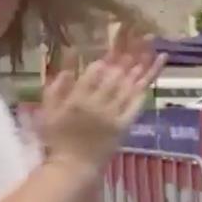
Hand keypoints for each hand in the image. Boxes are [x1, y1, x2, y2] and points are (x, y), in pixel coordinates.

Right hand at [37, 24, 165, 171]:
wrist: (74, 167)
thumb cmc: (56, 139)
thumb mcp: (47, 112)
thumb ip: (55, 89)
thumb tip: (67, 68)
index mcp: (77, 99)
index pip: (94, 72)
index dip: (106, 56)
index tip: (114, 42)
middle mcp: (97, 104)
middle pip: (115, 74)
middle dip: (127, 53)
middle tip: (140, 35)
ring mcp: (113, 114)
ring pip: (129, 84)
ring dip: (141, 64)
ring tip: (152, 45)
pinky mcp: (125, 124)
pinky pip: (137, 102)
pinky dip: (146, 85)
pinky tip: (154, 71)